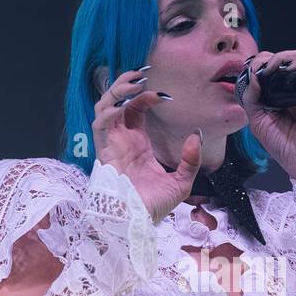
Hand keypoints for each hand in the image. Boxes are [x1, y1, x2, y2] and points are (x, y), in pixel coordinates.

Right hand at [91, 68, 202, 222]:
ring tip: (132, 82)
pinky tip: (124, 103)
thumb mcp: (181, 181)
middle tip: (141, 73)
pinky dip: (110, 109)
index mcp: (137, 143)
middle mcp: (122, 139)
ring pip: (104, 107)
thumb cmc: (153, 206)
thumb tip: (195, 135)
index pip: (136, 109)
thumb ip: (190, 159)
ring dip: (116, 91)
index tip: (164, 94)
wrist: (136, 222)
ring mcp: (111, 143)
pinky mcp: (104, 150)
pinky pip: (100, 123)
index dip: (146, 95)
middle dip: (126, 83)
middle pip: (116, 101)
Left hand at [239, 48, 295, 186]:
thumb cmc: (281, 144)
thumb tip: (252, 76)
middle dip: (269, 57)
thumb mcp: (257, 120)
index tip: (250, 70)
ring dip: (283, 56)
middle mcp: (293, 87)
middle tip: (261, 68)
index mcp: (278, 93)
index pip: (271, 66)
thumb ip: (251, 98)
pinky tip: (290, 69)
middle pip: (284, 57)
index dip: (260, 62)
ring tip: (272, 67)